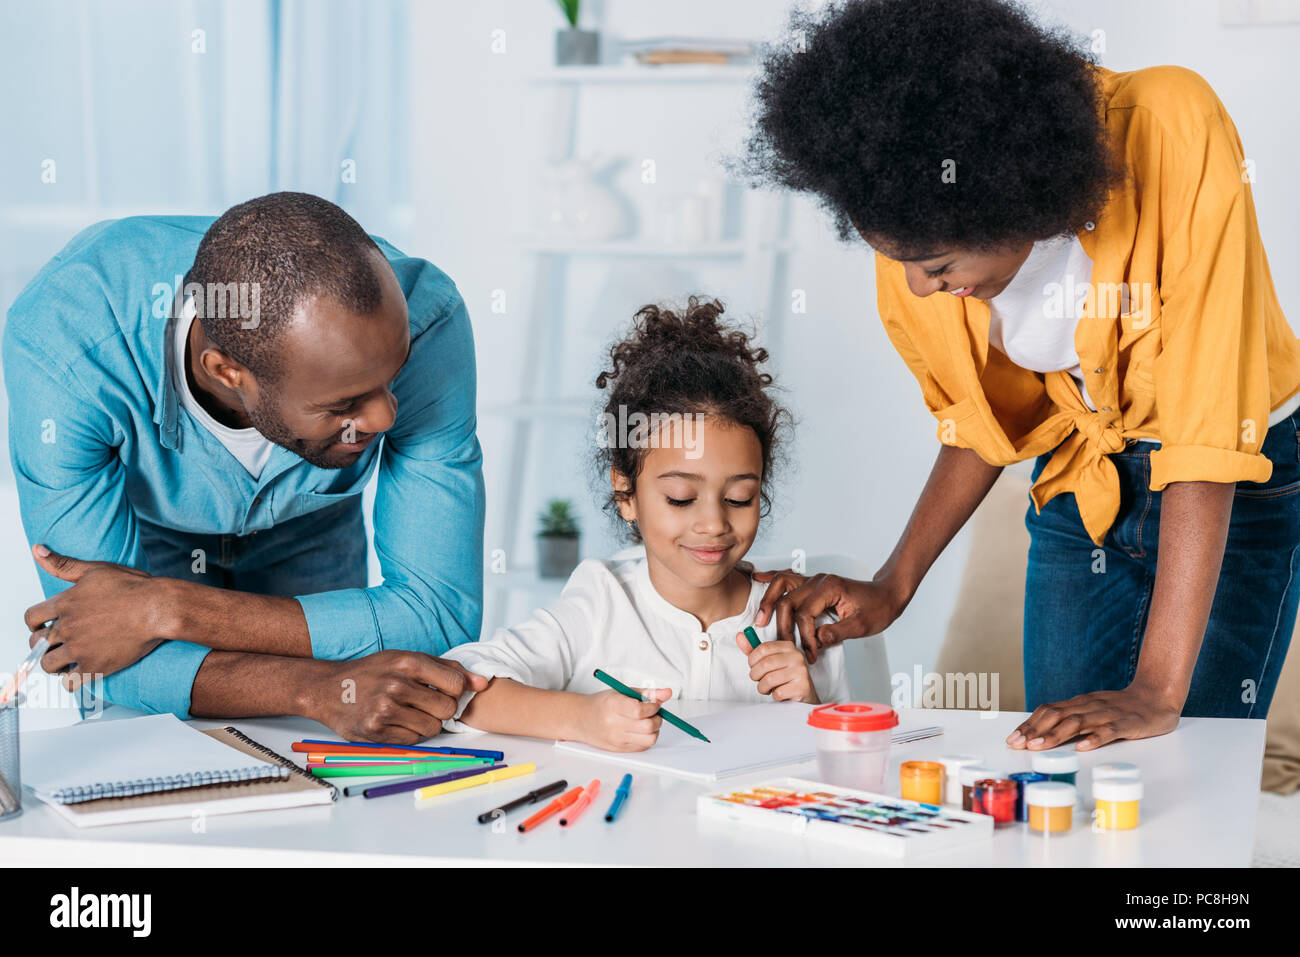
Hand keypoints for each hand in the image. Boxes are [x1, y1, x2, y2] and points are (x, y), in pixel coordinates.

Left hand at [24, 545, 166, 689]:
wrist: (158, 609)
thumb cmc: (133, 588)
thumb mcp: (95, 570)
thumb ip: (63, 564)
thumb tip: (37, 550)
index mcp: (64, 604)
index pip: (31, 618)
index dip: (35, 624)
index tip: (43, 627)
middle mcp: (67, 627)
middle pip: (37, 644)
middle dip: (43, 645)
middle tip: (57, 644)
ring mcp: (79, 648)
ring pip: (49, 665)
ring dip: (55, 664)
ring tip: (67, 660)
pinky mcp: (94, 666)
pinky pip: (69, 683)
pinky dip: (71, 681)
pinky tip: (79, 673)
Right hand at [304, 650, 488, 744]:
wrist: (328, 688)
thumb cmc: (374, 672)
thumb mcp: (408, 659)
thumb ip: (448, 669)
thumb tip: (483, 683)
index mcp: (408, 662)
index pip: (456, 684)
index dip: (454, 690)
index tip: (442, 689)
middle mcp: (396, 685)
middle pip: (447, 709)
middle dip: (441, 708)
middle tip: (423, 702)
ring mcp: (384, 710)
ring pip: (432, 728)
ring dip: (426, 723)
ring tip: (408, 711)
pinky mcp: (375, 732)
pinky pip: (413, 740)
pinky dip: (409, 733)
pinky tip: (394, 721)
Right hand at [578, 687, 669, 751]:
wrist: (582, 719)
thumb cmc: (603, 704)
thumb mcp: (623, 692)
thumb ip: (647, 693)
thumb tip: (667, 693)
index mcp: (613, 705)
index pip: (640, 710)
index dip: (653, 706)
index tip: (654, 703)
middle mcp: (613, 724)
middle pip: (648, 726)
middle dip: (657, 718)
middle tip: (653, 712)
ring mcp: (616, 739)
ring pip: (649, 739)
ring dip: (654, 730)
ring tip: (646, 721)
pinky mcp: (620, 749)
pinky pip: (643, 746)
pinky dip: (647, 737)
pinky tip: (639, 730)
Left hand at [735, 632, 817, 702]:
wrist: (803, 694)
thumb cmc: (784, 677)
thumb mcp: (768, 661)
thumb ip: (754, 650)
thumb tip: (740, 636)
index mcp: (788, 646)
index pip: (763, 648)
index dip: (752, 660)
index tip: (753, 666)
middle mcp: (796, 656)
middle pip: (765, 664)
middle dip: (756, 675)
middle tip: (758, 680)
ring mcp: (801, 671)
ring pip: (769, 680)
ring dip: (763, 688)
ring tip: (767, 688)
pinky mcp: (802, 687)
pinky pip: (778, 692)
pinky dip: (774, 696)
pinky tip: (779, 693)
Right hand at [752, 569, 904, 663]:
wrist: (887, 594)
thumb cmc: (878, 608)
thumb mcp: (862, 625)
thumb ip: (837, 632)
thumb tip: (817, 639)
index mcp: (828, 588)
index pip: (805, 614)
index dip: (804, 637)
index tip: (810, 653)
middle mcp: (817, 580)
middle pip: (787, 600)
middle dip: (782, 626)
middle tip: (784, 647)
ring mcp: (813, 580)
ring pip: (781, 584)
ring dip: (768, 601)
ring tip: (760, 619)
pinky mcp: (813, 584)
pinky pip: (787, 578)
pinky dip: (772, 579)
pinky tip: (758, 578)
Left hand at [1005, 682, 1181, 750]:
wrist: (1157, 695)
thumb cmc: (1121, 708)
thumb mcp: (1092, 710)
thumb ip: (1072, 720)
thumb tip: (1043, 734)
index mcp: (1079, 704)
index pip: (1047, 711)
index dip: (1029, 724)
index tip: (1012, 739)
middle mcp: (1089, 706)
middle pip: (1057, 716)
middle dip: (1034, 730)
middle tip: (1017, 744)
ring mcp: (1107, 714)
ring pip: (1077, 723)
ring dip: (1055, 735)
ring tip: (1038, 746)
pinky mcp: (1127, 724)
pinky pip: (1109, 731)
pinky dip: (1094, 738)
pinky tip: (1083, 747)